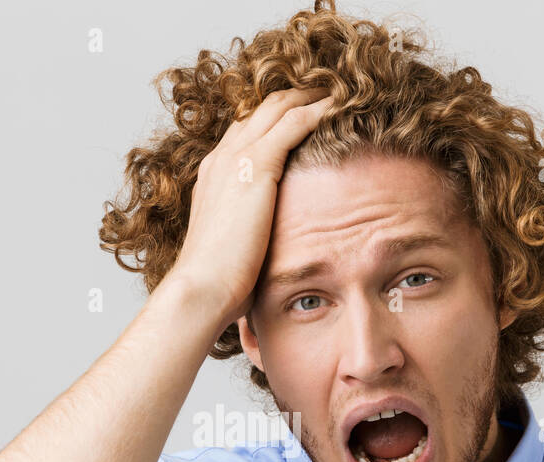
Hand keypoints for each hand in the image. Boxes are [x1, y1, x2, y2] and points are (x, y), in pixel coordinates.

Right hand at [163, 87, 333, 332]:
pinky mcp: (256, 165)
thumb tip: (267, 254)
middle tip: (327, 93)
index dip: (275, 120)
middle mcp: (222, 159)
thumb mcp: (234, 249)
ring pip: (278, 107)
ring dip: (310, 96)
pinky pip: (293, 123)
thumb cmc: (218, 282)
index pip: (246, 132)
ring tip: (340, 91)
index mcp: (214, 177)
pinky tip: (340, 107)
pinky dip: (317, 110)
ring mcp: (237, 158)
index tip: (302, 117)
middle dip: (295, 98)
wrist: (202, 287)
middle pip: (261, 110)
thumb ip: (249, 236)